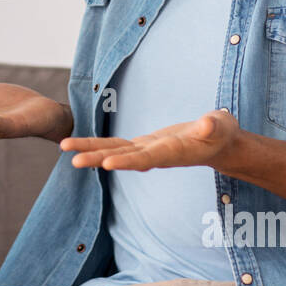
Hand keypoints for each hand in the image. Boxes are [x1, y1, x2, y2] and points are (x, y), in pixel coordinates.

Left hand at [60, 109, 240, 169]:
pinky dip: (97, 144)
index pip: (147, 158)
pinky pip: (116, 145)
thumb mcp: (221, 126)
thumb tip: (207, 122)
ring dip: (89, 151)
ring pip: (114, 151)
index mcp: (172, 152)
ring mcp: (147, 151)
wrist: (218, 143)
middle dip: (97, 159)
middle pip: (122, 158)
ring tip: (64, 148)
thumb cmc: (221, 133)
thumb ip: (213, 126)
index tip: (107, 163)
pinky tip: (78, 145)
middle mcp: (155, 155)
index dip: (127, 161)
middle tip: (72, 161)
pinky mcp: (143, 145)